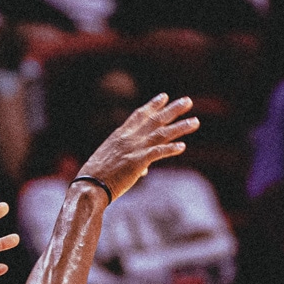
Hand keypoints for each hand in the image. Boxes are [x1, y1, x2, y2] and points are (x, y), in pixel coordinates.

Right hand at [72, 92, 198, 203]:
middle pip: (154, 119)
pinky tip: (183, 146)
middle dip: (172, 109)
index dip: (153, 105)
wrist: (88, 187)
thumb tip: (145, 169)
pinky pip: (157, 153)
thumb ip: (130, 161)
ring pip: (161, 134)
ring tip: (195, 122)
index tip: (164, 96)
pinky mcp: (137, 162)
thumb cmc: (97, 178)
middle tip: (188, 101)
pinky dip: (170, 149)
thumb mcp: (112, 164)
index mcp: (119, 136)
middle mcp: (128, 138)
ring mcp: (133, 149)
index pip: (139, 115)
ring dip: (180, 127)